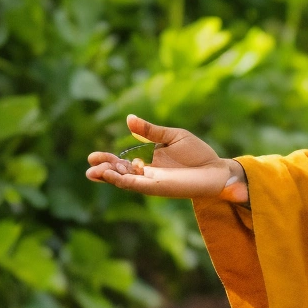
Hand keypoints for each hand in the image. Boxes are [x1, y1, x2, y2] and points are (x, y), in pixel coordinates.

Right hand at [85, 115, 248, 201]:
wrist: (217, 169)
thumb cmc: (198, 153)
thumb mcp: (171, 136)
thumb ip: (150, 131)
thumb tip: (129, 118)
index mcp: (147, 161)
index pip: (121, 162)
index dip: (107, 160)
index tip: (93, 156)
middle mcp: (147, 174)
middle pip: (119, 173)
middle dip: (103, 170)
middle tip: (90, 165)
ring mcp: (153, 182)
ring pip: (126, 182)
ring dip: (111, 177)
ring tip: (94, 172)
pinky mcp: (161, 188)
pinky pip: (139, 186)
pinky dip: (126, 182)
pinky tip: (115, 176)